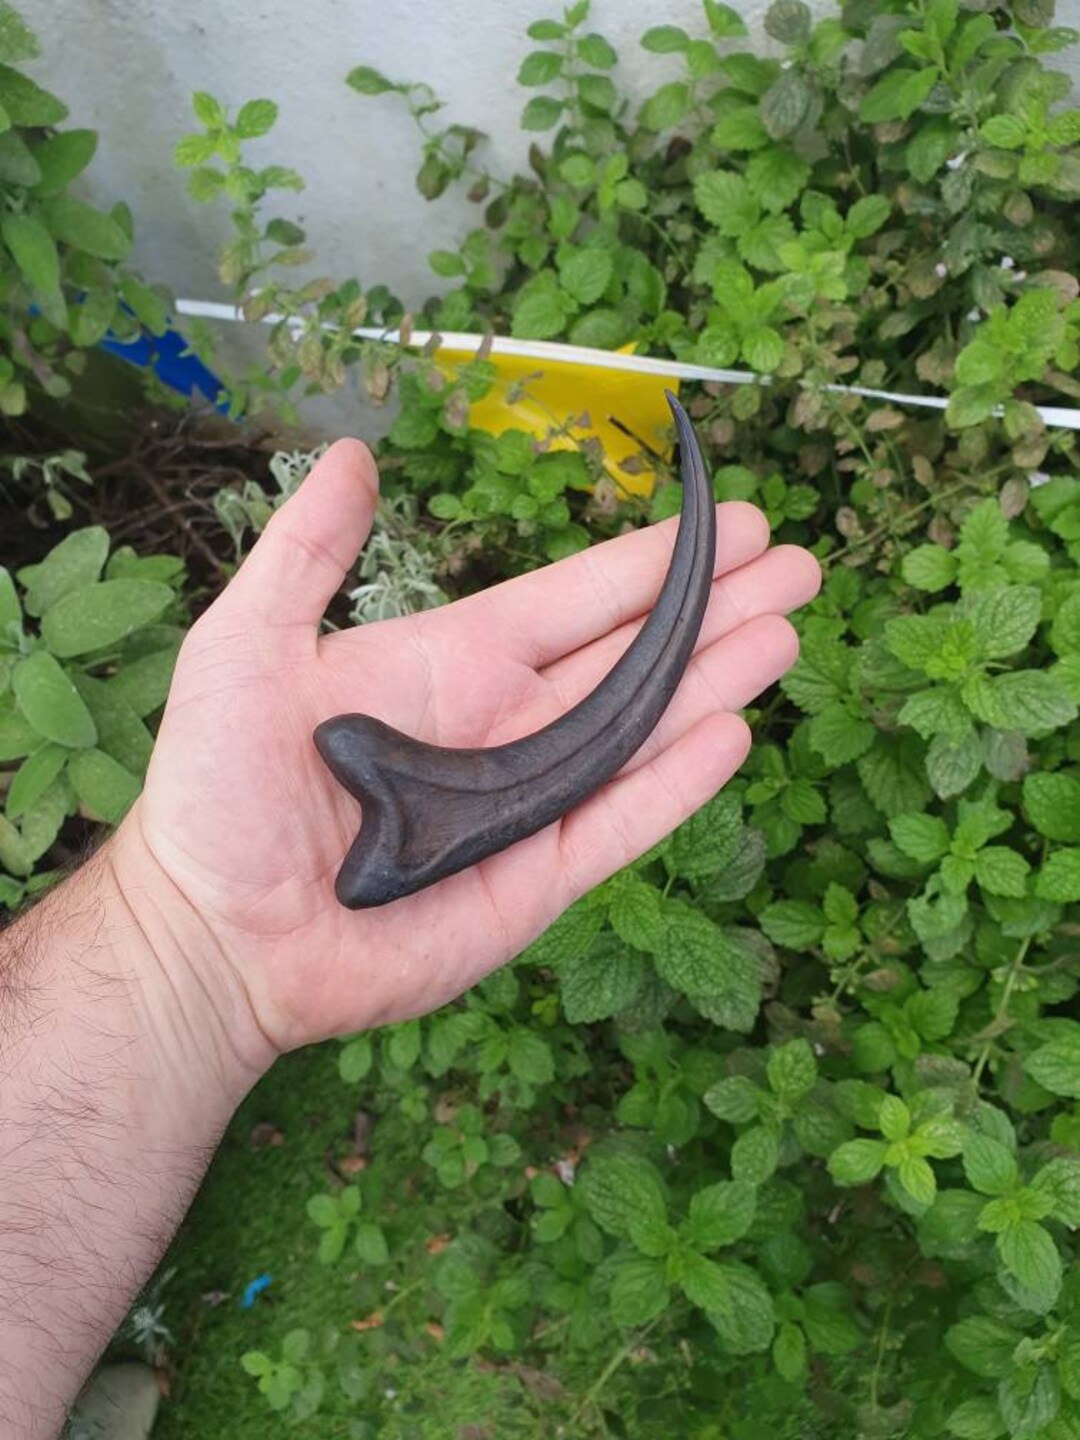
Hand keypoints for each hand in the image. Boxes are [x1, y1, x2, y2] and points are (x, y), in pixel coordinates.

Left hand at [116, 438, 819, 1061]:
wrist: (211, 932)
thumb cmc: (220, 788)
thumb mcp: (247, 641)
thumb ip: (309, 551)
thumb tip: (359, 454)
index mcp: (455, 662)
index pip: (578, 599)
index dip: (652, 562)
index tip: (726, 519)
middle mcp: (507, 728)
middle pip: (633, 659)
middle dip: (715, 609)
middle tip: (796, 562)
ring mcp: (528, 808)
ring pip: (643, 734)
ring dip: (715, 682)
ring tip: (788, 633)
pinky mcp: (535, 883)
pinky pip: (619, 825)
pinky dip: (675, 783)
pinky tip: (732, 731)